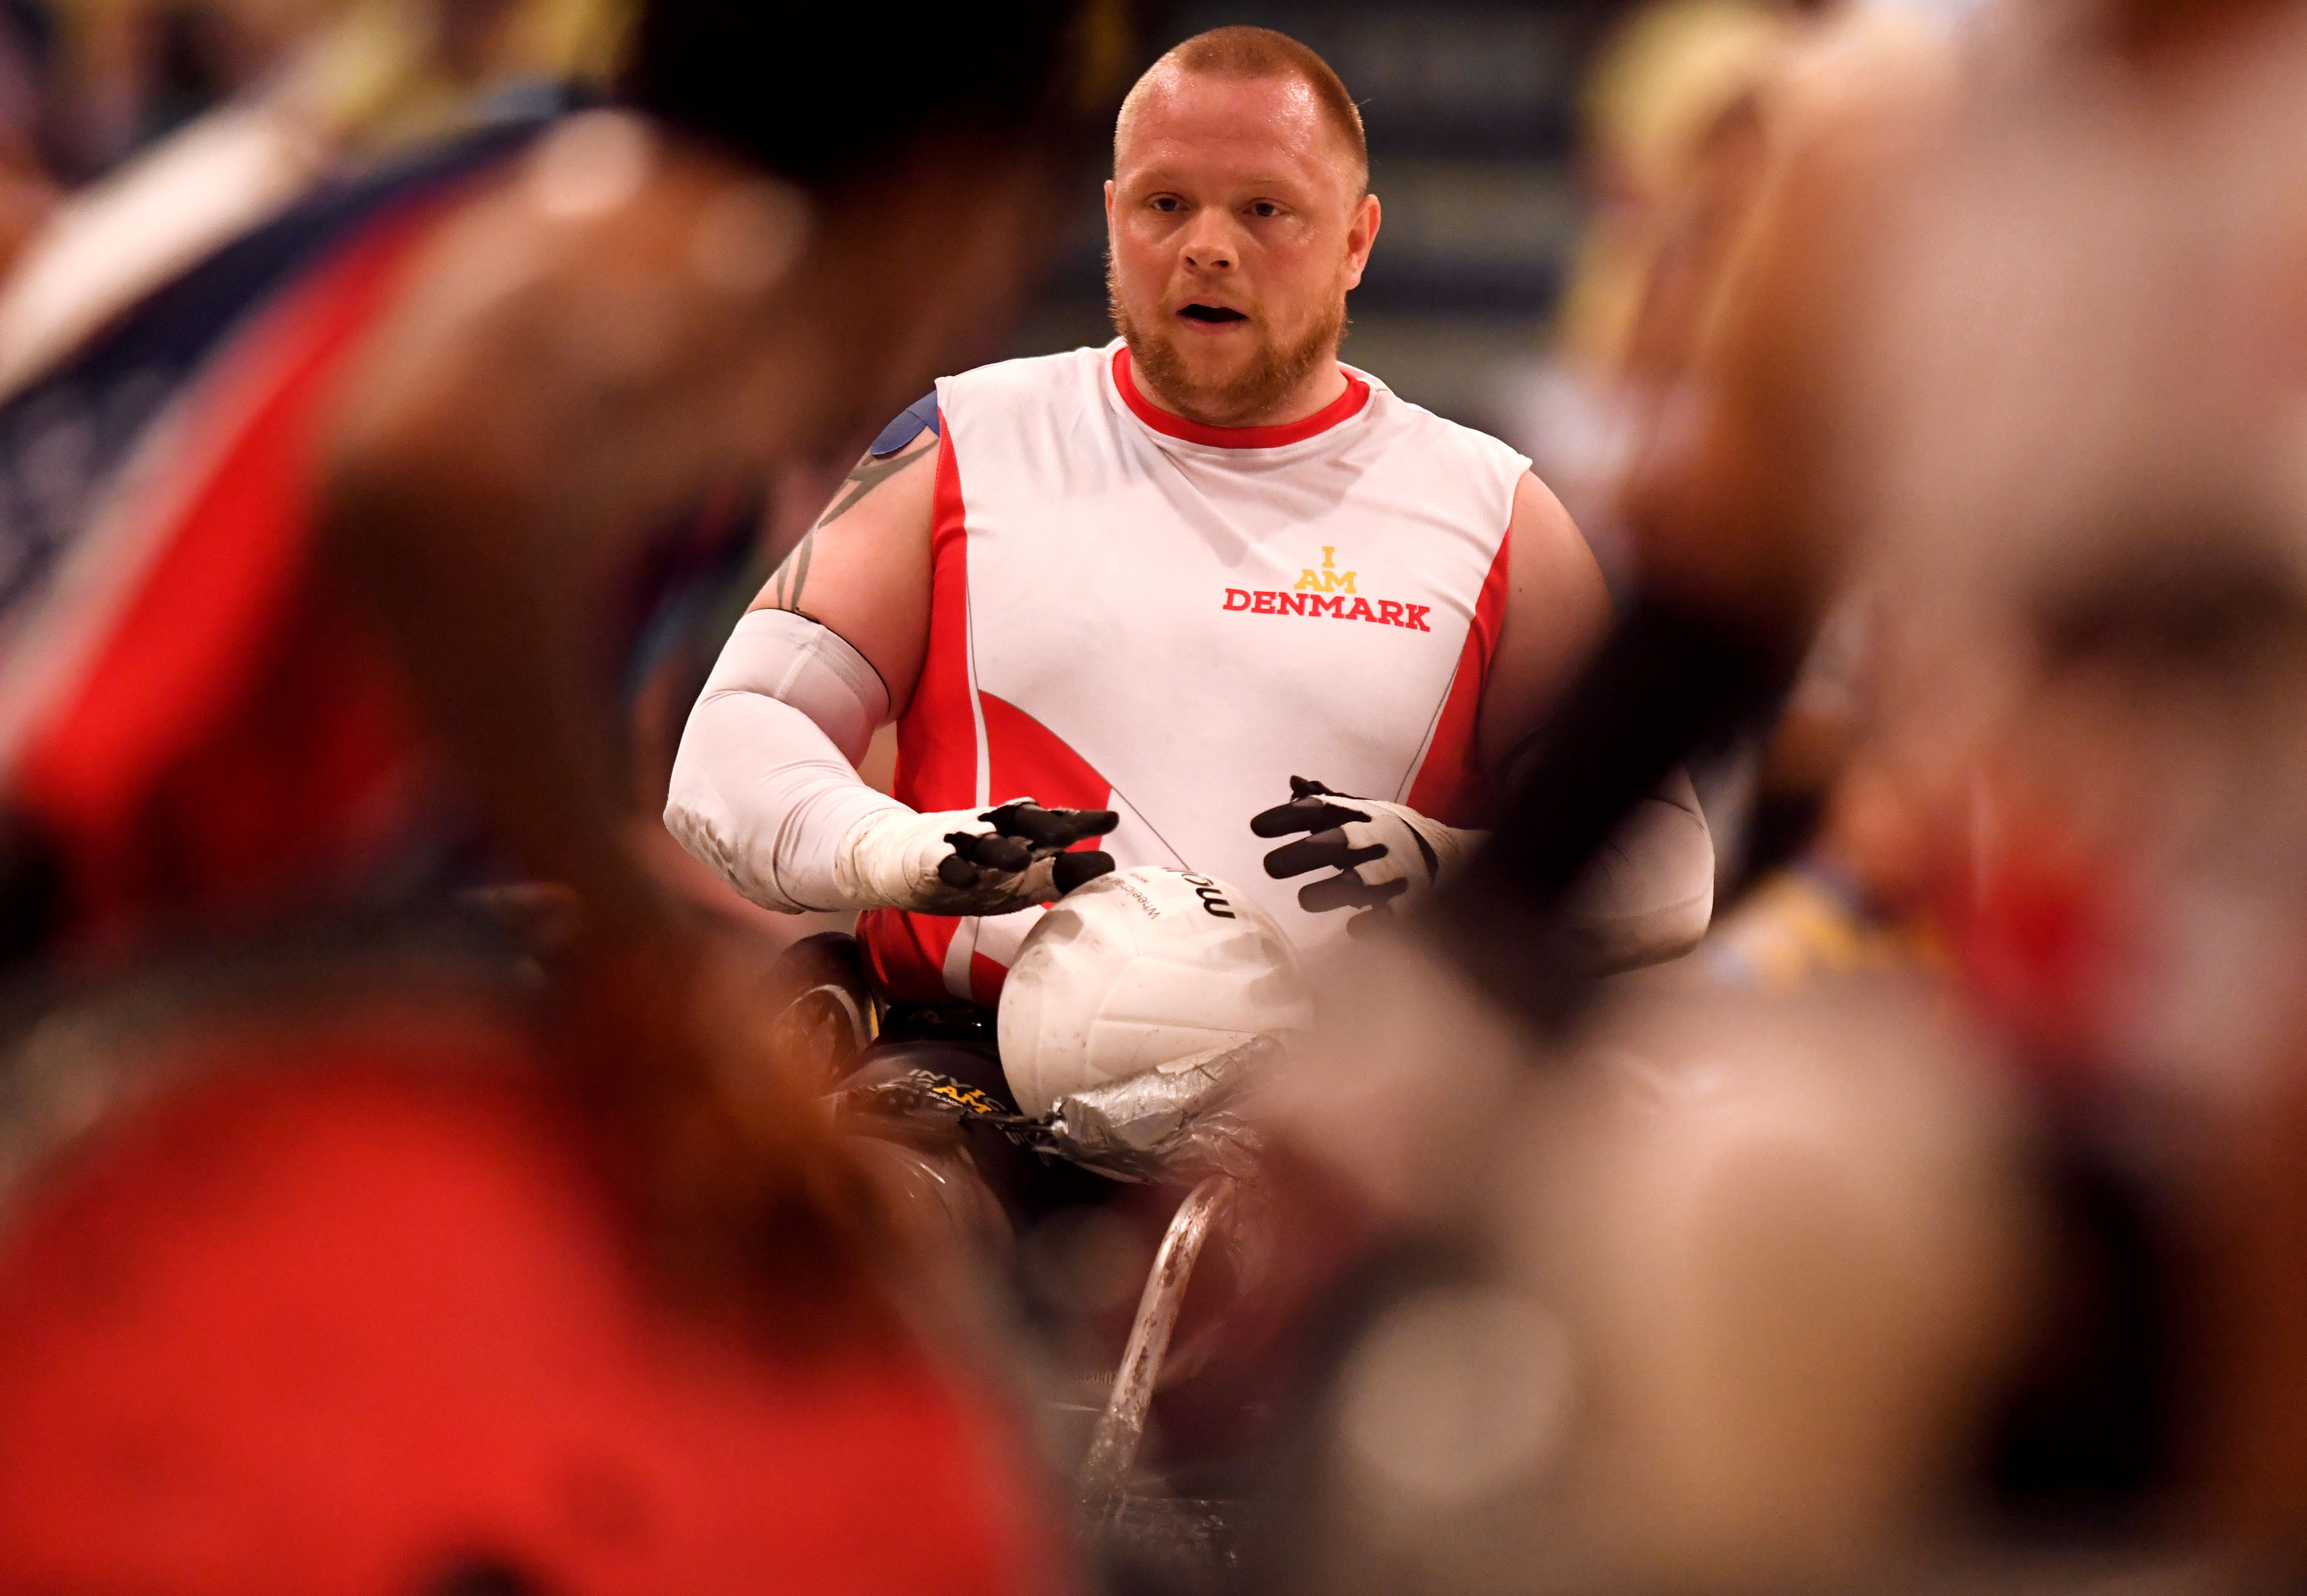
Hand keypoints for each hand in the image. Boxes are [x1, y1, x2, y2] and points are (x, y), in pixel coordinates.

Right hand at [838, 799, 1116, 914]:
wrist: (897, 859)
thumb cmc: (970, 869)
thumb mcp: (1015, 877)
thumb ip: (1055, 873)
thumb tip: (1107, 867)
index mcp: (1015, 836)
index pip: (1051, 823)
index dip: (1079, 821)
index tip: (1110, 821)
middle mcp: (991, 833)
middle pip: (1020, 823)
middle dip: (1044, 826)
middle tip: (1069, 832)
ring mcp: (959, 844)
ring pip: (981, 841)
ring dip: (999, 849)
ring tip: (1019, 860)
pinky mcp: (928, 860)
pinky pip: (942, 863)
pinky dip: (952, 867)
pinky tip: (964, 876)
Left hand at [1251, 777, 1482, 932]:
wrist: (1450, 858)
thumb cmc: (1387, 835)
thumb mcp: (1360, 813)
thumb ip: (1323, 803)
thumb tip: (1292, 782)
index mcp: (1356, 817)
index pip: (1317, 810)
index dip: (1287, 818)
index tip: (1257, 829)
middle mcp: (1372, 842)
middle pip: (1337, 844)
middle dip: (1303, 854)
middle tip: (1269, 867)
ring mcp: (1391, 875)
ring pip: (1360, 883)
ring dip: (1331, 891)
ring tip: (1305, 899)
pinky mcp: (1407, 907)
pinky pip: (1388, 918)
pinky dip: (1372, 923)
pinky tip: (1355, 929)